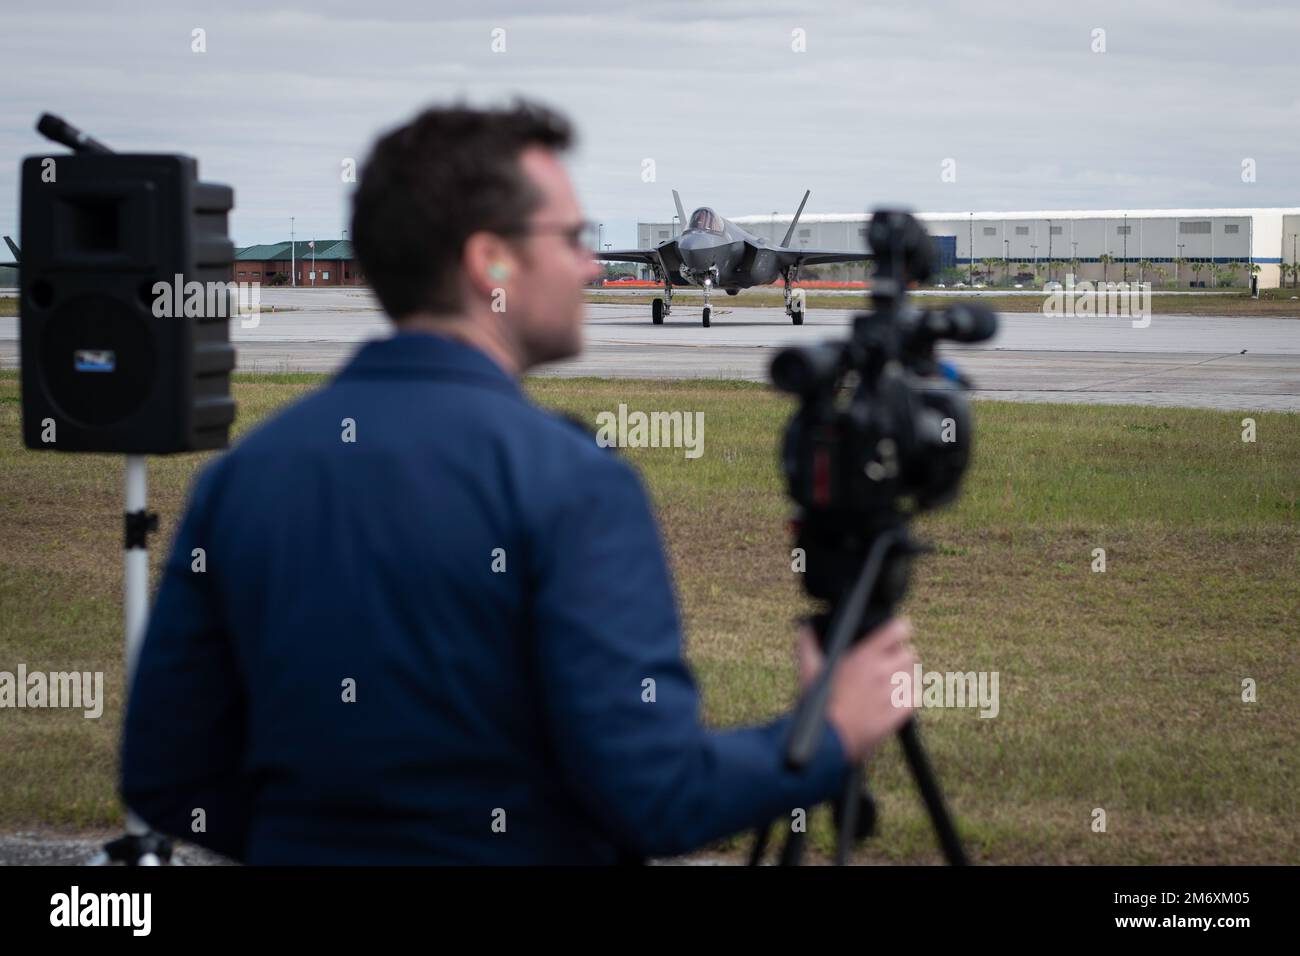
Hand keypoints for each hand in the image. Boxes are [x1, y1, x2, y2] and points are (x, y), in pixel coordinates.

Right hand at [796, 618, 915, 762]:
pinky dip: (909, 696)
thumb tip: (805, 626)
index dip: (897, 631)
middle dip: (900, 657)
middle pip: (910, 653)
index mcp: (863, 656)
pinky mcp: (900, 713)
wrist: (828, 741)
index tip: (892, 636)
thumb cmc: (817, 705)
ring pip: (914, 675)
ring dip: (905, 677)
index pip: (898, 630)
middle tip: (888, 664)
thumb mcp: (809, 670)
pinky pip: (917, 696)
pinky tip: (895, 699)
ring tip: (890, 683)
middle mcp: (882, 671)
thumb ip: (808, 644)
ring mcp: (893, 692)